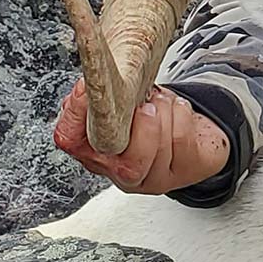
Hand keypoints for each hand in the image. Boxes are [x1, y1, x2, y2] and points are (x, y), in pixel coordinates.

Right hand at [53, 77, 230, 193]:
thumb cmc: (152, 115)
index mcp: (94, 149)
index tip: (90, 87)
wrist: (193, 135)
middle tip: (146, 104)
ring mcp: (151, 179)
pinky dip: (181, 115)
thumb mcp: (124, 98)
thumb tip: (88, 83)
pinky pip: (180, 141)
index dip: (77, 111)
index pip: (69, 138)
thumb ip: (104, 91)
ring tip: (162, 104)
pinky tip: (177, 111)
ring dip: (164, 112)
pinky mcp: (180, 173)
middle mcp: (118, 171)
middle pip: (123, 162)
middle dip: (141, 124)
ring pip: (158, 147)